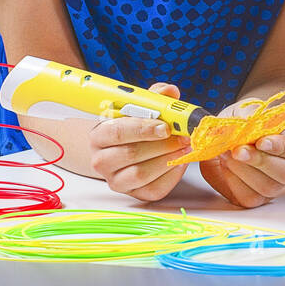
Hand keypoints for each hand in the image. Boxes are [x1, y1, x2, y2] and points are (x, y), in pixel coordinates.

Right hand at [87, 82, 190, 202]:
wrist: (127, 149)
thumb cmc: (135, 126)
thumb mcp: (142, 108)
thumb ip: (155, 97)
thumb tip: (170, 91)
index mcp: (99, 135)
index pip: (117, 132)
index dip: (142, 129)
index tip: (165, 126)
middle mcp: (101, 160)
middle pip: (130, 154)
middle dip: (161, 144)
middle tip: (183, 136)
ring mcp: (115, 180)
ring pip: (140, 174)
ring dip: (167, 159)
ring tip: (184, 147)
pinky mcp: (133, 194)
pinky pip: (153, 189)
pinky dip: (171, 176)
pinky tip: (180, 162)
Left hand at [198, 105, 284, 208]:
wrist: (228, 138)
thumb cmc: (246, 122)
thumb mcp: (249, 110)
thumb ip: (251, 114)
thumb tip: (245, 123)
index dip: (283, 147)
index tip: (261, 141)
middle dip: (259, 160)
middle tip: (238, 150)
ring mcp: (276, 187)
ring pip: (267, 187)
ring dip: (244, 170)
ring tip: (228, 154)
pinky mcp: (256, 198)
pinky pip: (249, 197)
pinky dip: (234, 181)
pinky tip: (227, 166)